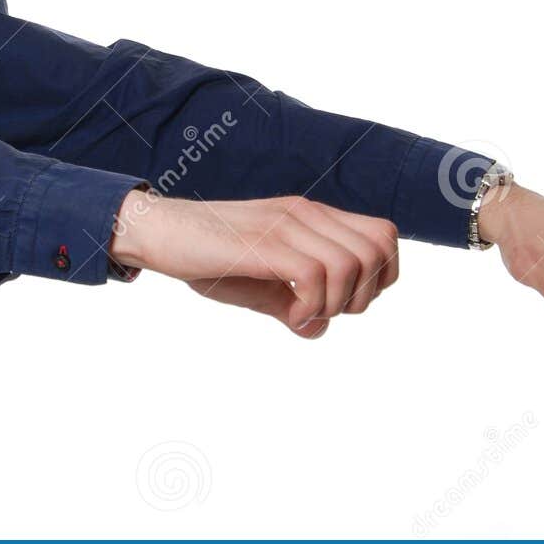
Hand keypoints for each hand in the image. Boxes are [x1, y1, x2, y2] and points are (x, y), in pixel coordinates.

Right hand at [109, 189, 400, 338]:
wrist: (159, 232)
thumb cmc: (206, 257)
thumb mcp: (259, 283)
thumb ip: (293, 304)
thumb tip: (319, 330)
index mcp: (311, 216)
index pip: (384, 236)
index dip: (381, 276)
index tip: (346, 301)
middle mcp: (306, 213)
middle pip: (379, 249)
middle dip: (365, 295)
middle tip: (327, 311)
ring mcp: (286, 224)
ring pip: (353, 263)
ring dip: (338, 303)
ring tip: (304, 313)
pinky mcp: (264, 242)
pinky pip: (315, 275)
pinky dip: (311, 306)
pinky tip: (288, 313)